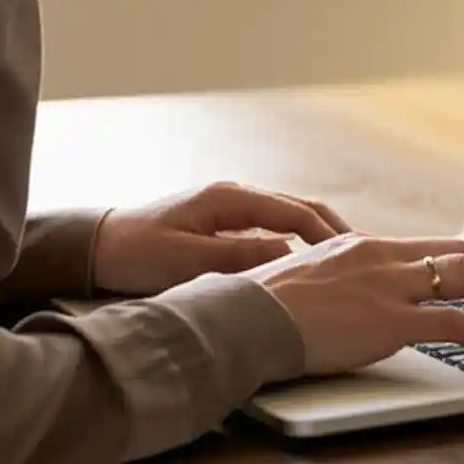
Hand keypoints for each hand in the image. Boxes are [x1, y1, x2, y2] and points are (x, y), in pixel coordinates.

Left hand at [93, 182, 351, 294]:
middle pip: (300, 208)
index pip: (295, 212)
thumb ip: (240, 257)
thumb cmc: (136, 253)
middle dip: (334, 230)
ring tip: (347, 262)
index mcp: (230, 199)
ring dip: (318, 236)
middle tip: (366, 255)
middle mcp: (235, 197)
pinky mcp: (223, 226)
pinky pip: (272, 230)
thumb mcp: (187, 259)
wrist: (96, 248)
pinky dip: (297, 243)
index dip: (328, 234)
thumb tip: (292, 255)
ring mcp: (230, 210)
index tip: (354, 256)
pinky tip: (309, 266)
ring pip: (289, 219)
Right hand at [264, 237, 463, 374]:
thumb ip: (335, 283)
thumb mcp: (305, 280)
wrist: (242, 317)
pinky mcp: (390, 320)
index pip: (430, 246)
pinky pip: (459, 322)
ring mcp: (387, 286)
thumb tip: (344, 300)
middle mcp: (381, 257)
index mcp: (362, 246)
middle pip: (459, 255)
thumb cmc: (260, 306)